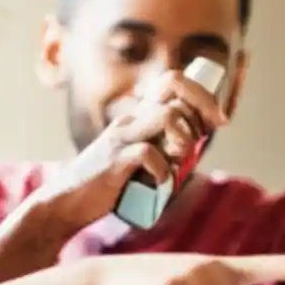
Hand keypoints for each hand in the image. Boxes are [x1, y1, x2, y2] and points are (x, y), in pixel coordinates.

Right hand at [33, 73, 227, 230]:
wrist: (67, 204)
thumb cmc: (105, 185)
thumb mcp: (136, 160)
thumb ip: (159, 148)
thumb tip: (192, 146)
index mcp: (136, 117)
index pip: (173, 81)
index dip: (203, 95)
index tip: (218, 121)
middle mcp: (129, 120)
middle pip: (176, 93)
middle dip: (199, 119)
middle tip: (192, 149)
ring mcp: (120, 138)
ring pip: (167, 116)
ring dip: (182, 140)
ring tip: (176, 162)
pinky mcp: (114, 160)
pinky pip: (149, 152)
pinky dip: (162, 170)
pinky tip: (159, 183)